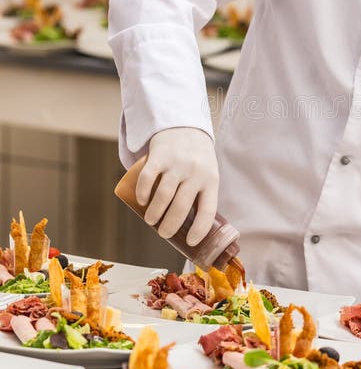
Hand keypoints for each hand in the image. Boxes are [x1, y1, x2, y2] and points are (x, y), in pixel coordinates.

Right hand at [136, 127, 218, 245]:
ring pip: (163, 196)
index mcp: (211, 180)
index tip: (189, 242)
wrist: (185, 127)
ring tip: (151, 220)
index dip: (199, 230)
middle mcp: (195, 172)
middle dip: (170, 226)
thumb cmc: (197, 159)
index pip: (207, 210)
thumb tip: (192, 230)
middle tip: (163, 234)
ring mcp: (177, 163)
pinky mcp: (160, 155)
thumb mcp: (208, 174)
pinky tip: (141, 201)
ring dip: (154, 214)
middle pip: (181, 207)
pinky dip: (143, 192)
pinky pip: (148, 178)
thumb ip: (202, 196)